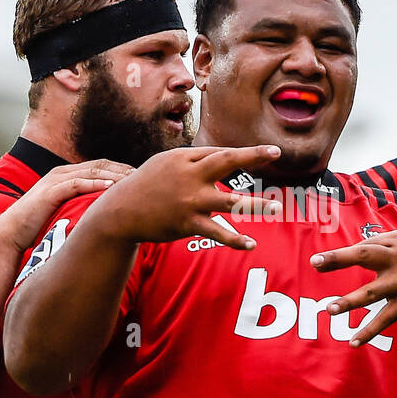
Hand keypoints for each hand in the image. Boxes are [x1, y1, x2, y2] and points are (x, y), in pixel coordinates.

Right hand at [0, 160, 133, 252]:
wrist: (11, 233)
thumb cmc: (39, 226)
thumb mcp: (65, 211)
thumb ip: (81, 207)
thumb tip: (104, 216)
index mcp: (67, 175)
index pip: (100, 166)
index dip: (121, 169)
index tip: (141, 177)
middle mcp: (62, 172)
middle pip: (100, 165)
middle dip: (123, 168)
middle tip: (144, 175)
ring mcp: (56, 179)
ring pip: (92, 171)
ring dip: (115, 174)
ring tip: (134, 179)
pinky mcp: (51, 191)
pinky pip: (77, 183)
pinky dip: (96, 183)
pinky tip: (112, 186)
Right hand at [90, 145, 282, 250]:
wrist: (120, 212)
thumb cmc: (145, 185)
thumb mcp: (164, 163)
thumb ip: (191, 160)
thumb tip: (219, 157)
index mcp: (184, 158)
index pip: (219, 153)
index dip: (245, 154)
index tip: (268, 152)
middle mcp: (189, 176)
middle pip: (226, 162)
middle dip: (253, 156)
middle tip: (276, 152)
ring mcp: (190, 200)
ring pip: (229, 201)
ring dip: (254, 204)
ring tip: (275, 207)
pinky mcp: (187, 223)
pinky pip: (217, 232)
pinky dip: (235, 239)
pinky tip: (251, 244)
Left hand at [309, 227, 396, 346]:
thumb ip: (385, 242)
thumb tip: (356, 248)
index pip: (364, 246)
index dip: (341, 256)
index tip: (319, 262)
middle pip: (364, 255)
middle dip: (338, 258)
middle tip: (314, 262)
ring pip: (372, 292)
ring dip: (349, 302)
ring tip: (329, 309)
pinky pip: (385, 319)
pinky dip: (369, 331)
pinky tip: (353, 342)